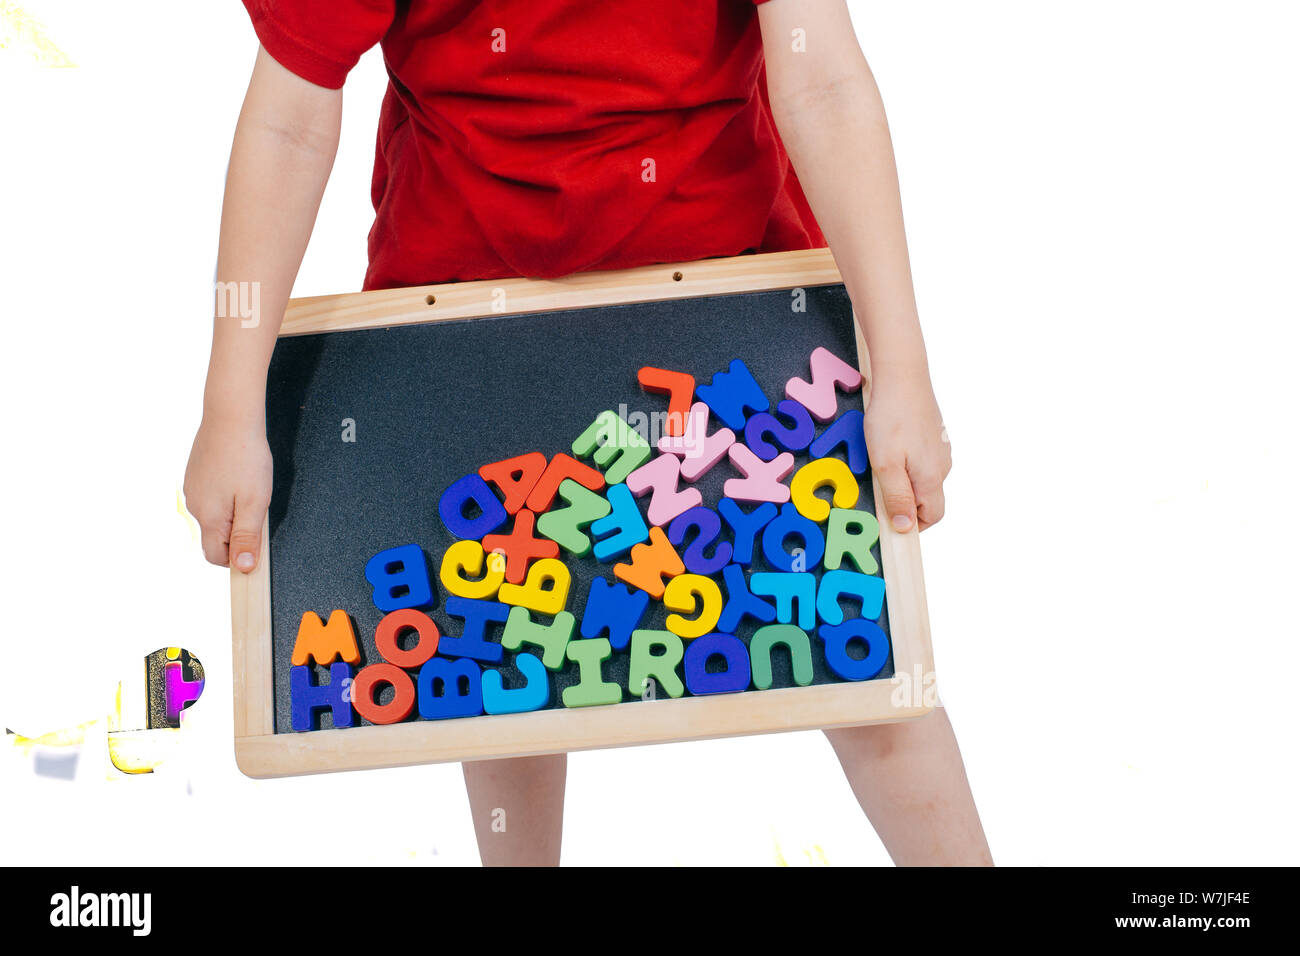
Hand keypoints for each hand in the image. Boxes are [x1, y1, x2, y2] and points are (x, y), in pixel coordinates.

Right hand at [183, 410, 272, 571]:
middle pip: (215, 536)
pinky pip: (211, 496)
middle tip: (258, 509)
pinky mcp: (195, 475)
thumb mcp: (254, 502)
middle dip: (238, 532)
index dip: (237, 558)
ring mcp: (192, 489)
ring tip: (250, 488)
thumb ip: (247, 537)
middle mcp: (194, 506)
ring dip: (233, 512)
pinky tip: (239, 476)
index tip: (256, 547)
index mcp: (207, 517)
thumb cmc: (246, 458)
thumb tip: (243, 568)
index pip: (216, 556)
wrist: (230, 417)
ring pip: (214, 515)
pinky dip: (226, 495)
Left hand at [864, 368, 950, 531]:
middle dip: (905, 500)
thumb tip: (906, 528)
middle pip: (928, 498)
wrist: (903, 376)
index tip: (891, 518)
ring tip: (881, 461)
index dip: (913, 524)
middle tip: (879, 486)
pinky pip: (923, 458)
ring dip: (904, 479)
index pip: (933, 516)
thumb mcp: (886, 465)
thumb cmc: (891, 419)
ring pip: (924, 477)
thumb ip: (897, 497)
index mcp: (932, 478)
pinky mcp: (935, 434)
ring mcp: (941, 448)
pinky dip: (907, 460)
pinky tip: (891, 444)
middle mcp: (942, 465)